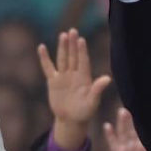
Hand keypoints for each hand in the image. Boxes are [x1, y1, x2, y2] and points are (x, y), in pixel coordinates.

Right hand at [38, 29, 110, 149]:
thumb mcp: (92, 102)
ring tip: (63, 35)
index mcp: (85, 78)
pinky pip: (48, 68)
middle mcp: (74, 74)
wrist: (72, 120)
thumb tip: (108, 79)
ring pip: (62, 59)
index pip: (83, 61)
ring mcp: (63, 77)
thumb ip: (98, 89)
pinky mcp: (53, 81)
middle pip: (73, 56)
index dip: (82, 51)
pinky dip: (44, 58)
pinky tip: (42, 47)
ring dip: (62, 47)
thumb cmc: (85, 112)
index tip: (81, 39)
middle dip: (73, 44)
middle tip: (73, 30)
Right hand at [104, 108, 150, 150]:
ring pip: (124, 132)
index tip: (147, 111)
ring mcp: (125, 146)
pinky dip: (110, 134)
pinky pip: (113, 142)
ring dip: (123, 122)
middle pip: (134, 129)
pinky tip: (107, 126)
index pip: (146, 131)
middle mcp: (135, 143)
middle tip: (133, 107)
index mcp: (146, 145)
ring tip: (122, 112)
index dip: (146, 123)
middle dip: (133, 119)